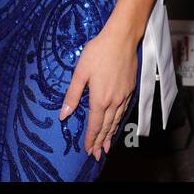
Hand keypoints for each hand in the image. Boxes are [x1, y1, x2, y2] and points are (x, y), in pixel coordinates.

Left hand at [58, 19, 139, 160]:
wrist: (121, 39)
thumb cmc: (98, 52)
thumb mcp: (80, 72)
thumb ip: (72, 95)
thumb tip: (63, 115)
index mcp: (100, 98)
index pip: (94, 125)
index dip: (91, 139)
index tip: (88, 150)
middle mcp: (114, 101)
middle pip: (107, 127)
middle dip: (101, 142)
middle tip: (98, 155)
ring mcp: (124, 96)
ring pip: (116, 121)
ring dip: (110, 135)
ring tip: (107, 146)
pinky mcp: (130, 89)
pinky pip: (123, 112)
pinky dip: (118, 122)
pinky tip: (116, 124)